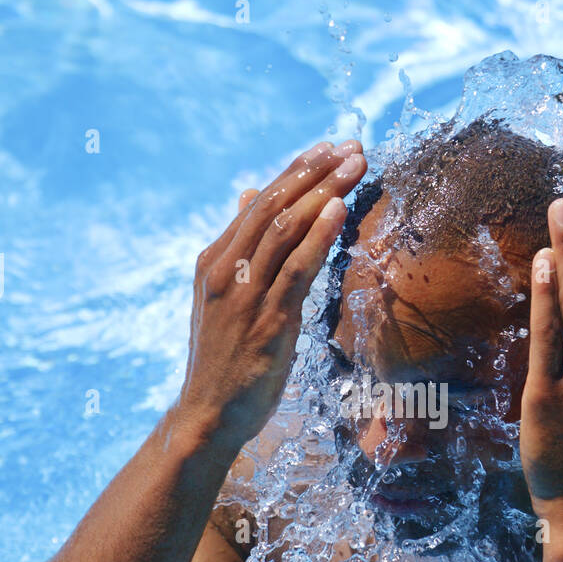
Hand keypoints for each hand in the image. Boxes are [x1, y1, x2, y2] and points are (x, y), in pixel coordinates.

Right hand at [178, 140, 366, 451]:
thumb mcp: (224, 298)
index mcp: (215, 261)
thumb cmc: (224, 361)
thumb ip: (240, 249)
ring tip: (355, 165)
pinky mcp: (265, 321)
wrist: (207, 416)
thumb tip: (247, 196)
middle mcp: (225, 270)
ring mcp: (244, 294)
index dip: (297, 171)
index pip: (259, 202)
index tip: (330, 147)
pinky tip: (339, 210)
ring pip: (284, 228)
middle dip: (315, 170)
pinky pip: (294, 269)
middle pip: (274, 205)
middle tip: (352, 145)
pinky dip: (317, 236)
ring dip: (324, 191)